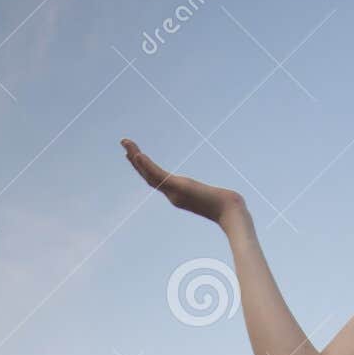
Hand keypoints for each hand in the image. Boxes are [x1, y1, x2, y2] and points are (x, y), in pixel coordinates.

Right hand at [119, 139, 245, 227]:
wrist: (229, 211)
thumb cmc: (224, 206)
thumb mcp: (213, 197)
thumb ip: (211, 195)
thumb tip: (219, 196)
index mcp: (177, 193)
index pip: (156, 178)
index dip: (143, 167)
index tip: (135, 154)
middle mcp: (172, 194)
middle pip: (148, 175)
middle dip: (135, 160)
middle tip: (124, 143)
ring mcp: (173, 192)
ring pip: (149, 174)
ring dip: (136, 158)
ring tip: (126, 144)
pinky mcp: (178, 188)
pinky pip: (159, 176)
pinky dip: (147, 166)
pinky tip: (139, 155)